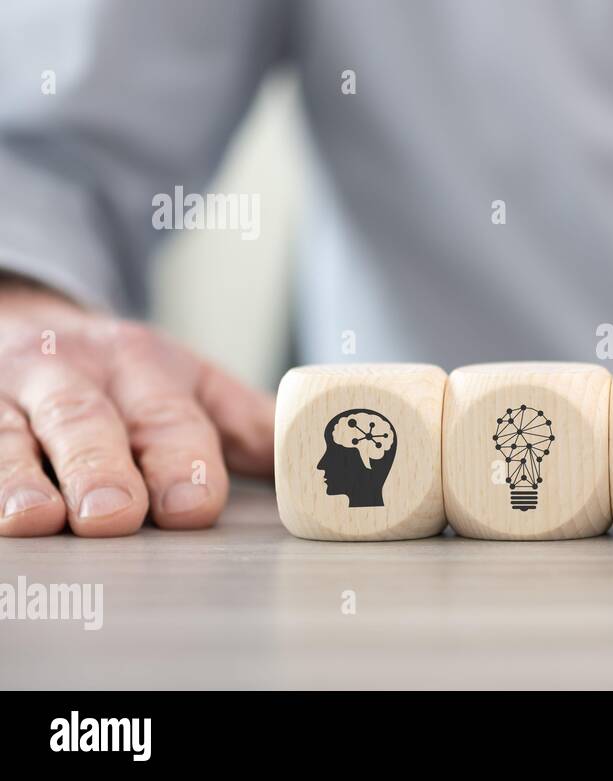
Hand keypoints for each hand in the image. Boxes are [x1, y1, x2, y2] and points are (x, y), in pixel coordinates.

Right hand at [0, 281, 273, 536]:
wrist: (23, 323)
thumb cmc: (121, 378)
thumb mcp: (186, 383)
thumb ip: (247, 423)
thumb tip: (310, 456)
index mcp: (141, 365)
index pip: (167, 418)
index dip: (180, 464)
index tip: (191, 508)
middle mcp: (68, 373)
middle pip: (86, 423)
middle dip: (101, 469)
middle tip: (114, 516)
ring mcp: (2, 393)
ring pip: (6, 435)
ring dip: (18, 478)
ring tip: (34, 519)